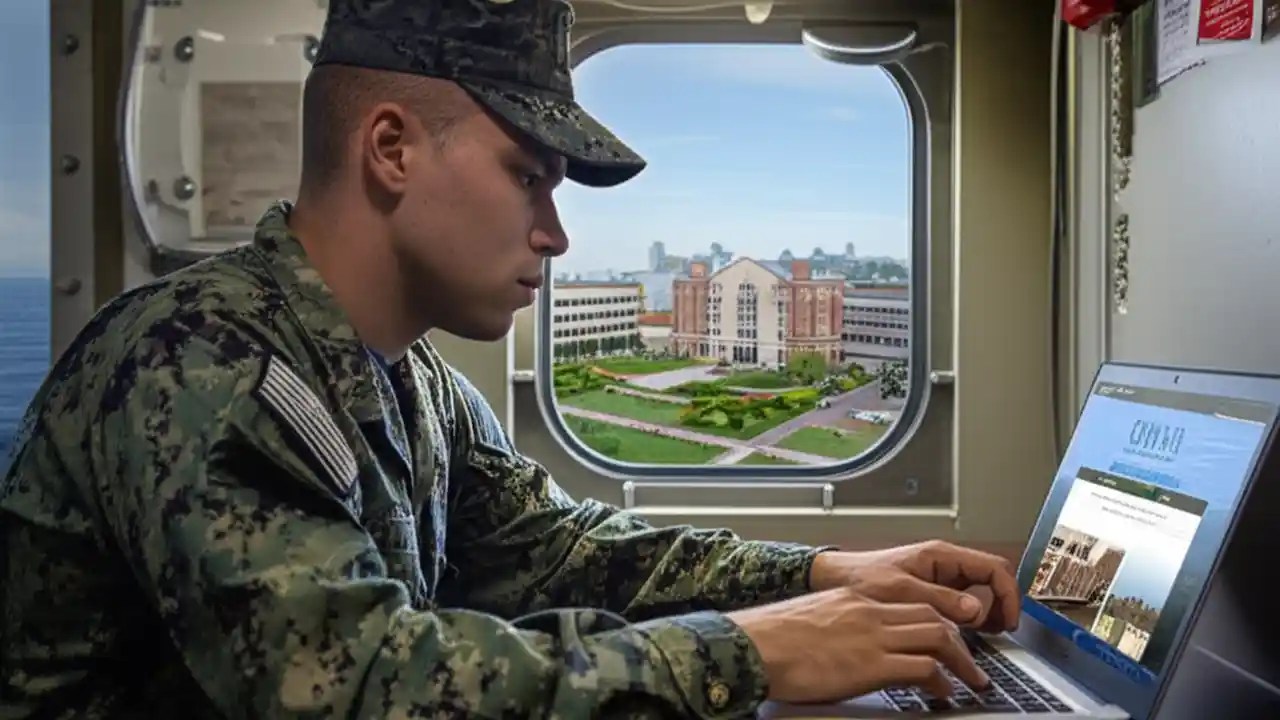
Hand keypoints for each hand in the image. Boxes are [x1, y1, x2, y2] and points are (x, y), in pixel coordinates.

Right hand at [728, 587, 990, 704]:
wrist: (755, 645)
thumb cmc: (771, 640)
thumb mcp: (810, 622)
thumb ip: (836, 627)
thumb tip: (843, 646)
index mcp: (853, 599)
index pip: (908, 603)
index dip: (934, 620)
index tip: (944, 638)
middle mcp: (869, 611)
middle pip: (931, 615)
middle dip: (957, 639)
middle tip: (969, 662)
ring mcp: (873, 636)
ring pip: (937, 636)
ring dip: (961, 660)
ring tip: (971, 680)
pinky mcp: (873, 664)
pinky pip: (924, 667)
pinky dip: (941, 680)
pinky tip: (943, 693)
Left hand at [809, 541, 1020, 632]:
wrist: (834, 580)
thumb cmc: (861, 577)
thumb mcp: (901, 590)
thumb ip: (939, 600)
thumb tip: (976, 612)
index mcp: (942, 556)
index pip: (994, 567)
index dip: (1008, 594)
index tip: (1009, 620)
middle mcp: (945, 565)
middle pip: (992, 580)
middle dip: (1001, 605)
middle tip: (999, 632)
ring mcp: (940, 578)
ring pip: (979, 594)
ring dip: (986, 614)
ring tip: (983, 637)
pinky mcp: (931, 593)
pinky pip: (961, 604)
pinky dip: (969, 620)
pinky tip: (962, 635)